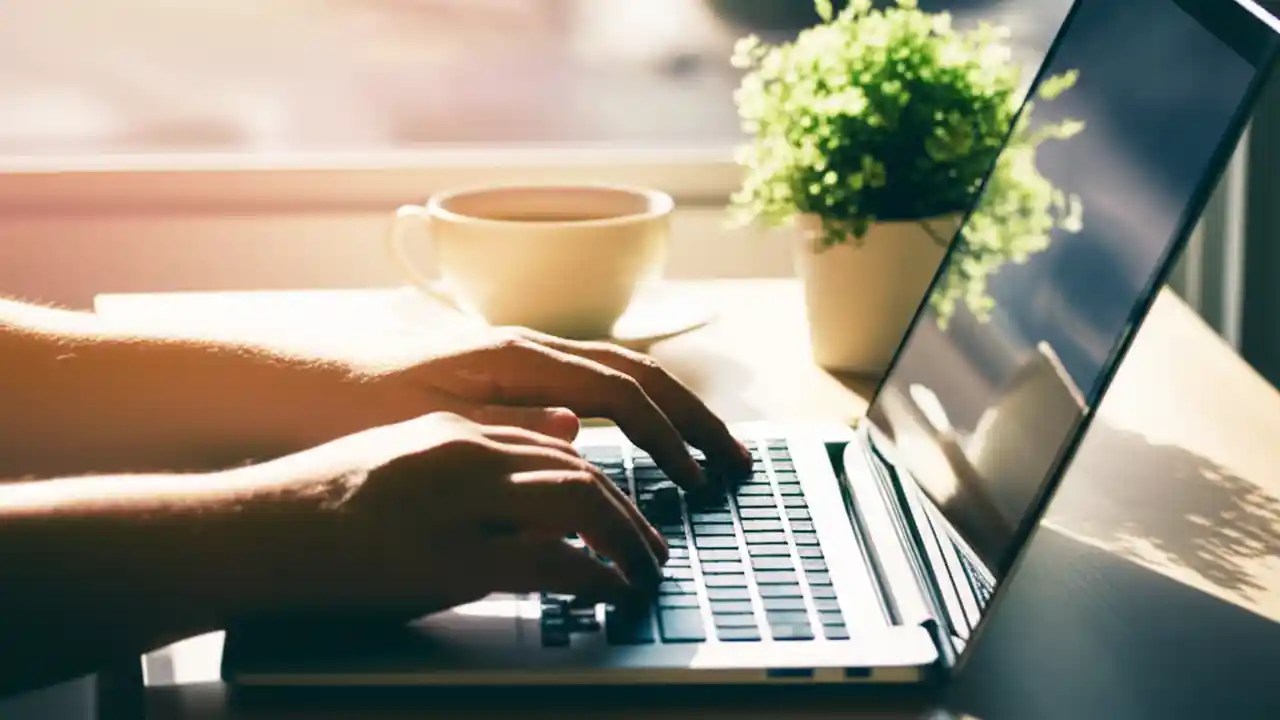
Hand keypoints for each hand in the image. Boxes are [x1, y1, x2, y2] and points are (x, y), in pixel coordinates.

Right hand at [286, 412, 666, 615]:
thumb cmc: (316, 506)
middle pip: (579, 467)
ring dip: (626, 538)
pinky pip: (552, 562)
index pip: (555, 442)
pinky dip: (595, 576)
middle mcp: (463, 452)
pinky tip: (608, 592)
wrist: (249, 532)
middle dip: (630, 510)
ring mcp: (459, 502)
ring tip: (642, 571)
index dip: (603, 478)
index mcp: (451, 429)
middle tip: (651, 548)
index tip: (625, 509)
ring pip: (579, 501)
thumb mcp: (397, 465)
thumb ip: (462, 463)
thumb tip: (518, 470)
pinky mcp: (452, 559)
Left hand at [360, 328, 751, 489]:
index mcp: (517, 359)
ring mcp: (528, 356)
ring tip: (712, 447)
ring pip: (624, 374)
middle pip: (638, 373)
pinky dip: (639, 409)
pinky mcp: (518, 373)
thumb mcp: (433, 426)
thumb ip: (507, 426)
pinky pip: (598, 384)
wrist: (312, 385)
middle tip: (737, 459)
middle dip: (694, 416)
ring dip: (674, 410)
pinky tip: (651, 435)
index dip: (666, 437)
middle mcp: (532, 347)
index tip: (695, 480)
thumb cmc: (364, 408)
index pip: (619, 393)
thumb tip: (577, 429)